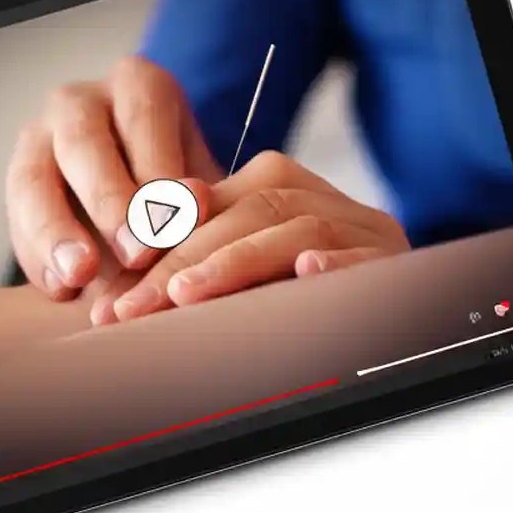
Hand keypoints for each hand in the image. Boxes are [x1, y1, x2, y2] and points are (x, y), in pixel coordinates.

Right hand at [6, 56, 220, 300]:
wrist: (145, 205)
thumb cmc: (184, 186)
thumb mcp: (202, 186)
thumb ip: (202, 200)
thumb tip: (197, 208)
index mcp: (137, 85)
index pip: (143, 117)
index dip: (157, 171)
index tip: (173, 225)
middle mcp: (81, 102)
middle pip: (83, 142)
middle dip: (110, 201)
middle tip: (136, 253)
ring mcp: (39, 138)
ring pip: (34, 177)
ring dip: (56, 231)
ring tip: (79, 276)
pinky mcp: (16, 184)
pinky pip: (15, 219)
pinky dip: (38, 257)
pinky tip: (62, 288)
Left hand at [94, 151, 410, 323]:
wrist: (399, 323)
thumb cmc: (302, 309)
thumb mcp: (243, 280)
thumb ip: (199, 261)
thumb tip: (126, 280)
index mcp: (286, 189)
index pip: (215, 203)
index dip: (159, 243)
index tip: (114, 298)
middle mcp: (326, 203)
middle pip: (250, 212)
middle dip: (183, 261)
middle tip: (133, 308)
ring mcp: (365, 230)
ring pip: (297, 228)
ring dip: (236, 263)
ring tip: (184, 296)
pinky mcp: (396, 262)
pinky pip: (364, 257)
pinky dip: (334, 264)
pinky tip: (305, 275)